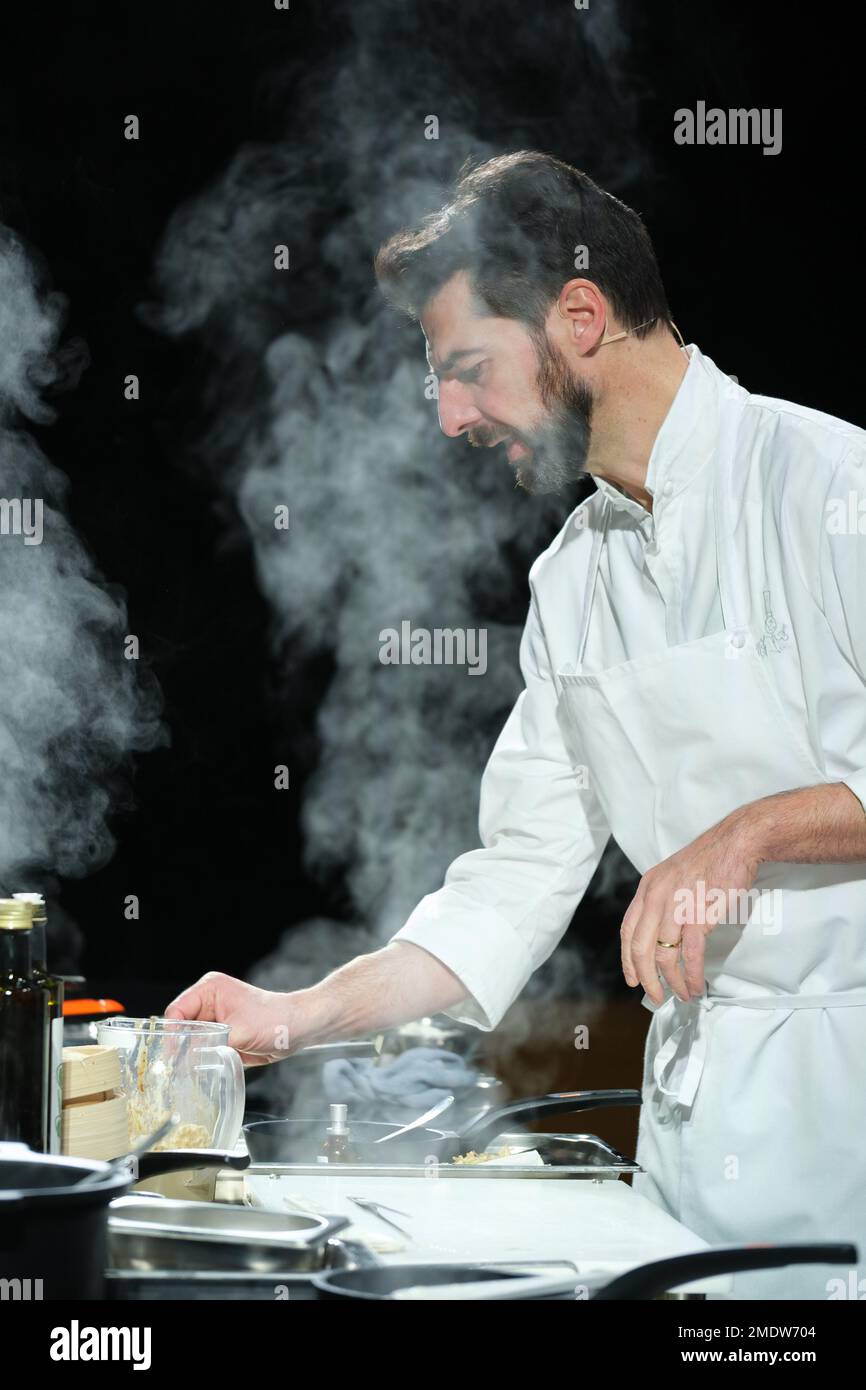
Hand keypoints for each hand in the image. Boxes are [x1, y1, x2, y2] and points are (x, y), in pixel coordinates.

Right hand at [164, 971, 297, 1065]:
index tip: (172, 1054)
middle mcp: (208, 1003)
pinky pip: (201, 1049)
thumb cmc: (275, 1020)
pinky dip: (199, 1060)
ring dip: (189, 1055)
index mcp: (209, 990)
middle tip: (177, 1068)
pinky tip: (200, 1071)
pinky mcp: (220, 1035)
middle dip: (179, 1047)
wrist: (297, 1029)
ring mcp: (214, 1019)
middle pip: (180, 1027)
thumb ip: (210, 1044)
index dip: (172, 1033)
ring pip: (189, 1040)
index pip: (177, 1011)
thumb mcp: (239, 1032)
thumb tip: (186, 1059)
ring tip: (187, 1072)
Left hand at [620, 814, 760, 1004]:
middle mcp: (655, 897)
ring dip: (671, 982)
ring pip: (664, 955)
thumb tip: (661, 932)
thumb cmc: (710, 860)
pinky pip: (690, 954)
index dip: (627, 958)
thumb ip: (662, 900)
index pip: (627, 930)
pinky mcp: (699, 915)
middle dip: (646, 978)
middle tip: (654, 996)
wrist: (736, 843)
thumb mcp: (672, 875)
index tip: (632, 978)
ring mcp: (676, 907)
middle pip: (640, 948)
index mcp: (647, 888)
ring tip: (681, 995)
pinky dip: (691, 975)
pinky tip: (695, 986)